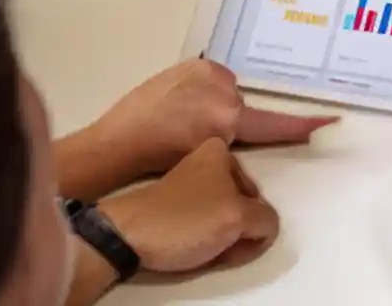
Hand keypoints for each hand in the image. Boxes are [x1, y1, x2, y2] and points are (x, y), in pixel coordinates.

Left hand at [87, 59, 337, 184]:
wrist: (123, 139)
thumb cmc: (162, 159)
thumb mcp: (207, 156)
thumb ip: (232, 138)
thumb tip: (240, 127)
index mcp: (228, 118)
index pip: (275, 124)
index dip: (303, 124)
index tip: (330, 119)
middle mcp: (222, 89)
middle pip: (244, 108)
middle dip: (230, 120)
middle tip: (197, 133)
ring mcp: (207, 72)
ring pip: (228, 92)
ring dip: (216, 102)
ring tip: (185, 118)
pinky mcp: (195, 63)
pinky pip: (214, 78)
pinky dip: (205, 88)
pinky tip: (182, 102)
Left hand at [99, 139, 278, 271]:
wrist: (126, 234)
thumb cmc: (185, 218)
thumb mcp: (238, 218)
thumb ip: (265, 218)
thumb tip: (265, 225)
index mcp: (220, 147)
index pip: (259, 188)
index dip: (261, 217)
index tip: (252, 234)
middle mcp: (204, 156)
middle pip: (243, 201)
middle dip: (242, 225)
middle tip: (228, 242)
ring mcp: (187, 178)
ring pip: (224, 211)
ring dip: (224, 230)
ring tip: (208, 244)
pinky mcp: (172, 199)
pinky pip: (204, 215)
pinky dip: (205, 229)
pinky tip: (194, 242)